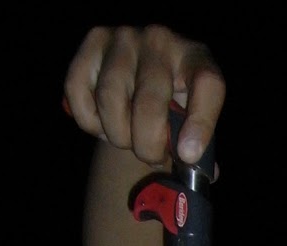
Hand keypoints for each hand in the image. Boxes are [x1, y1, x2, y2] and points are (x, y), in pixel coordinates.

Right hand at [63, 24, 225, 167]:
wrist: (140, 76)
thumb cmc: (172, 104)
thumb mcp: (191, 120)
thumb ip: (198, 147)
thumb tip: (192, 168)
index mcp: (195, 58)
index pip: (207, 84)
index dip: (201, 123)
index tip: (187, 156)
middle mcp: (160, 40)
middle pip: (148, 105)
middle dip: (147, 146)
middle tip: (151, 157)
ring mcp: (123, 37)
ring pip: (110, 100)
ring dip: (117, 135)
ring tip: (128, 138)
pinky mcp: (92, 41)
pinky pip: (78, 91)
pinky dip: (89, 120)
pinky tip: (104, 123)